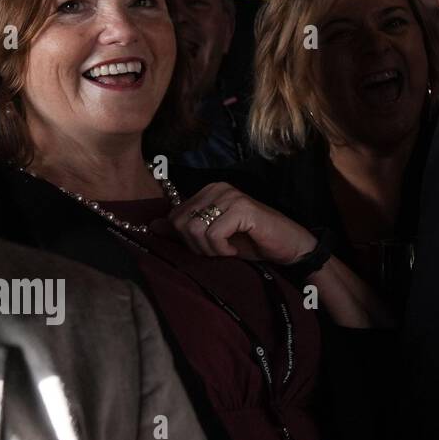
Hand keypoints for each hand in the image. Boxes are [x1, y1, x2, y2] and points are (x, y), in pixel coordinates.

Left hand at [152, 182, 316, 265]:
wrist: (286, 247)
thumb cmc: (251, 243)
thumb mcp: (211, 240)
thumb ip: (183, 231)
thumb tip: (152, 225)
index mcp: (208, 191)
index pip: (174, 217)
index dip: (187, 241)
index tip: (210, 247)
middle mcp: (217, 188)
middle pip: (181, 224)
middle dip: (196, 246)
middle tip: (219, 251)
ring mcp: (231, 195)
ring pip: (194, 229)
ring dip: (209, 250)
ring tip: (227, 251)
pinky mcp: (242, 207)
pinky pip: (213, 234)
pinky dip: (221, 250)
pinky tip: (235, 250)